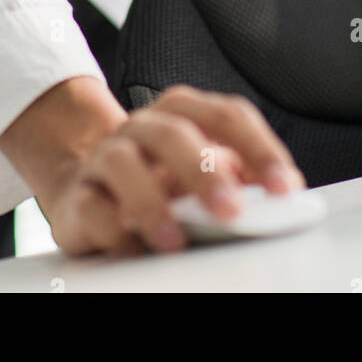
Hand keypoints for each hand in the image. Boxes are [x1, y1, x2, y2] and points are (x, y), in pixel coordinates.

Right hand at [36, 84, 305, 255]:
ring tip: (176, 241)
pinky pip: (92, 206)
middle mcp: (144, 126)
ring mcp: (106, 156)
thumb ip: (237, 175)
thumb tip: (277, 195)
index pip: (227, 115)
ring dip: (153, 203)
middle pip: (174, 133)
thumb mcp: (201, 170)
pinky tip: (135, 248)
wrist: (84, 182)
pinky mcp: (77, 194)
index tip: (284, 187)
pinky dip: (114, 228)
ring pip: (124, 162)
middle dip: (205, 173)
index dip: (260, 148)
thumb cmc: (157, 176)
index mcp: (182, 113)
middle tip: (232, 211)